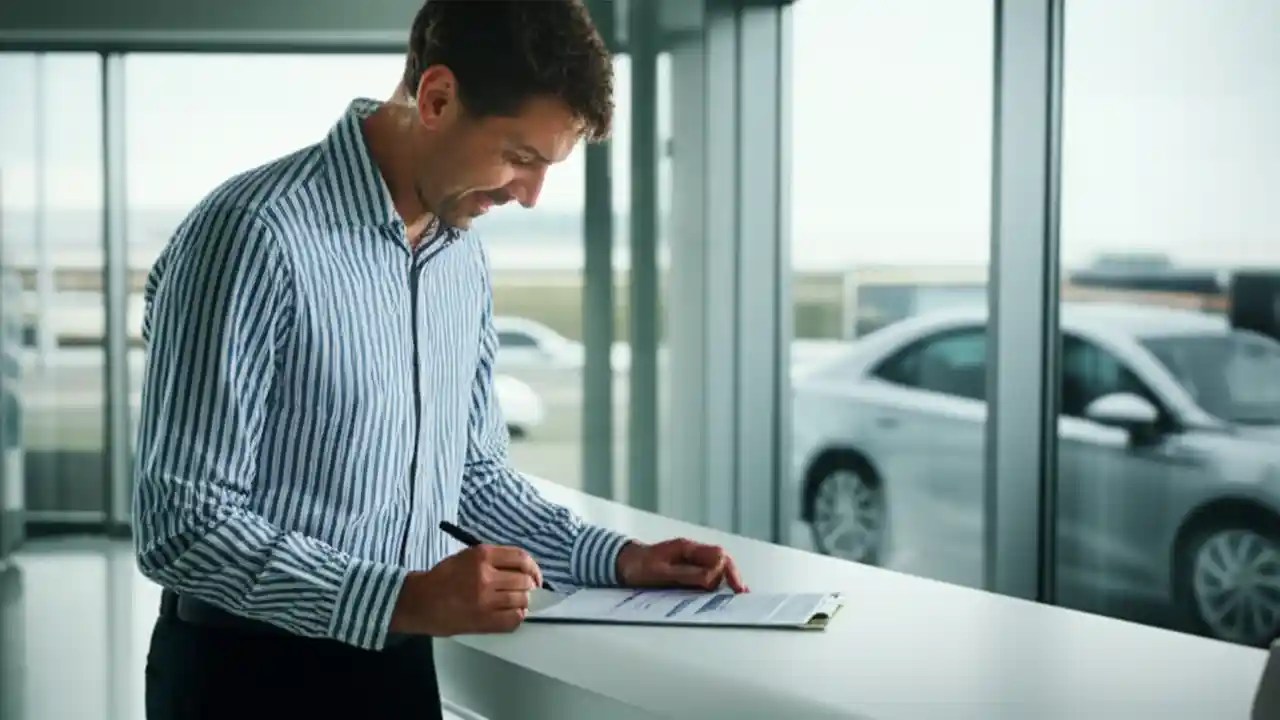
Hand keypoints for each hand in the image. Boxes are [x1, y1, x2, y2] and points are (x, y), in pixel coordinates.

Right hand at [390, 544, 542, 635]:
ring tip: (516, 603)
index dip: (533, 568)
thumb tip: (520, 569)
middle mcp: (486, 576)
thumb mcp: (466, 557)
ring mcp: (486, 600)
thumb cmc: (442, 578)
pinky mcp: (484, 620)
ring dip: (523, 602)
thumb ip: (493, 559)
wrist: (420, 602)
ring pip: (522, 600)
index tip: (535, 576)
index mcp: (482, 556)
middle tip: (524, 591)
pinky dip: (518, 616)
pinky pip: (513, 619)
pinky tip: (512, 614)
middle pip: (524, 581)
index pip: (521, 558)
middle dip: (528, 587)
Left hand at [616, 539, 747, 592]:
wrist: (623, 563)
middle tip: (743, 595)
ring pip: (716, 567)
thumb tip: (710, 579)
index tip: (736, 589)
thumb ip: (685, 575)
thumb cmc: (638, 567)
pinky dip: (715, 584)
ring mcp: (689, 559)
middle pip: (722, 560)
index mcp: (686, 548)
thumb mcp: (660, 573)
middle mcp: (691, 552)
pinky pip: (706, 574)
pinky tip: (720, 596)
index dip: (729, 572)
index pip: (718, 555)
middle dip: (733, 577)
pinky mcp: (686, 569)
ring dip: (725, 581)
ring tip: (736, 597)